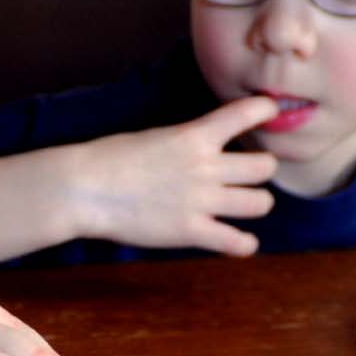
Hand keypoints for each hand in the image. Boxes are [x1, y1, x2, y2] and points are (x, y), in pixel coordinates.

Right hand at [73, 96, 277, 255]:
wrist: (85, 188)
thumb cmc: (108, 159)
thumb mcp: (155, 138)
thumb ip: (185, 143)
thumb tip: (201, 148)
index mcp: (195, 136)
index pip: (245, 114)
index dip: (264, 111)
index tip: (269, 112)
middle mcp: (206, 167)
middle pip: (264, 166)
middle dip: (262, 169)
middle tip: (251, 173)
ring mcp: (201, 201)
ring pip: (260, 203)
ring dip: (257, 203)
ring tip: (246, 204)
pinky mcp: (191, 231)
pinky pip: (236, 242)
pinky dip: (244, 244)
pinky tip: (241, 241)